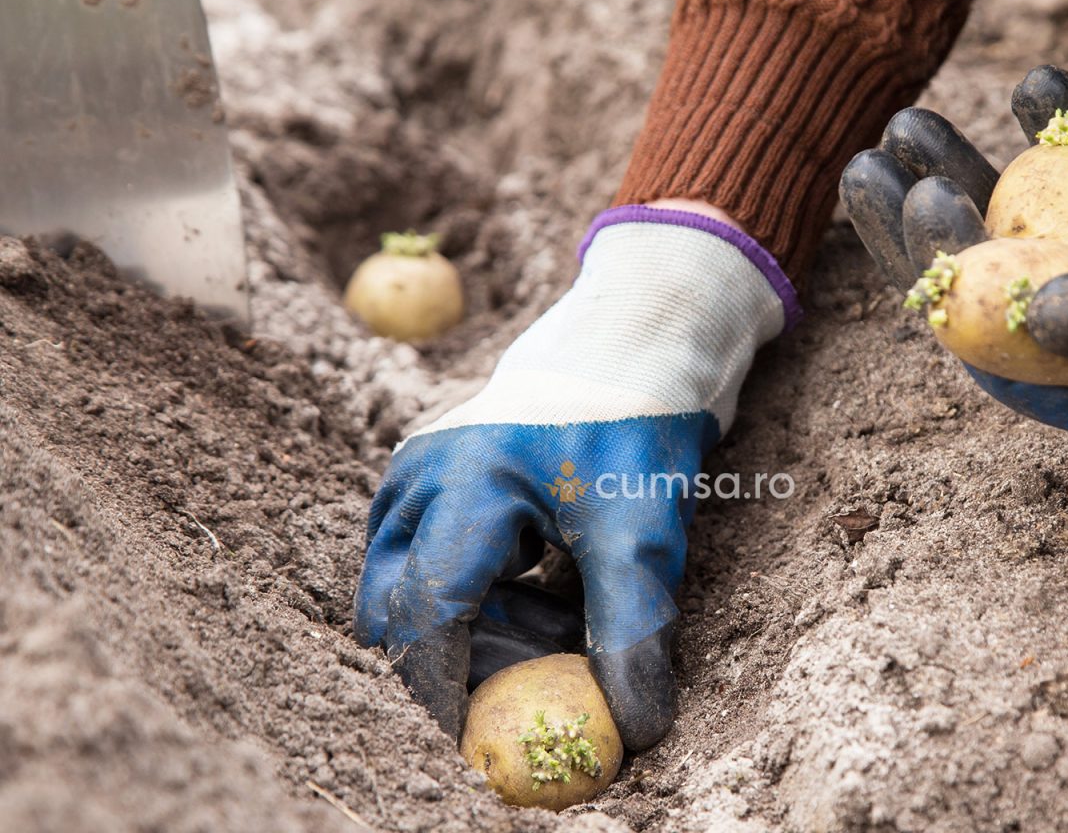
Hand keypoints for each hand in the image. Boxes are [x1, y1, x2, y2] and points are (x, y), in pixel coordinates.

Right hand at [356, 206, 794, 748]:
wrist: (636, 346)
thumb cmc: (638, 429)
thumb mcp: (645, 532)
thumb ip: (633, 631)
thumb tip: (635, 728)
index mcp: (464, 484)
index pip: (426, 613)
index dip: (444, 690)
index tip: (479, 742)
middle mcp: (420, 479)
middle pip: (400, 608)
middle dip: (461, 655)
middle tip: (541, 663)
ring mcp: (414, 476)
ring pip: (411, 588)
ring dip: (474, 625)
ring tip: (558, 607)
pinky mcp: (427, 483)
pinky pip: (429, 564)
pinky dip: (480, 595)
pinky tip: (545, 579)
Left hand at [841, 66, 1067, 454]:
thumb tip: (1025, 305)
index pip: (998, 345)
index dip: (943, 277)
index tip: (911, 207)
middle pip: (993, 279)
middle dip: (933, 218)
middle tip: (877, 158)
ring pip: (1031, 221)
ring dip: (977, 170)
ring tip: (918, 121)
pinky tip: (1034, 89)